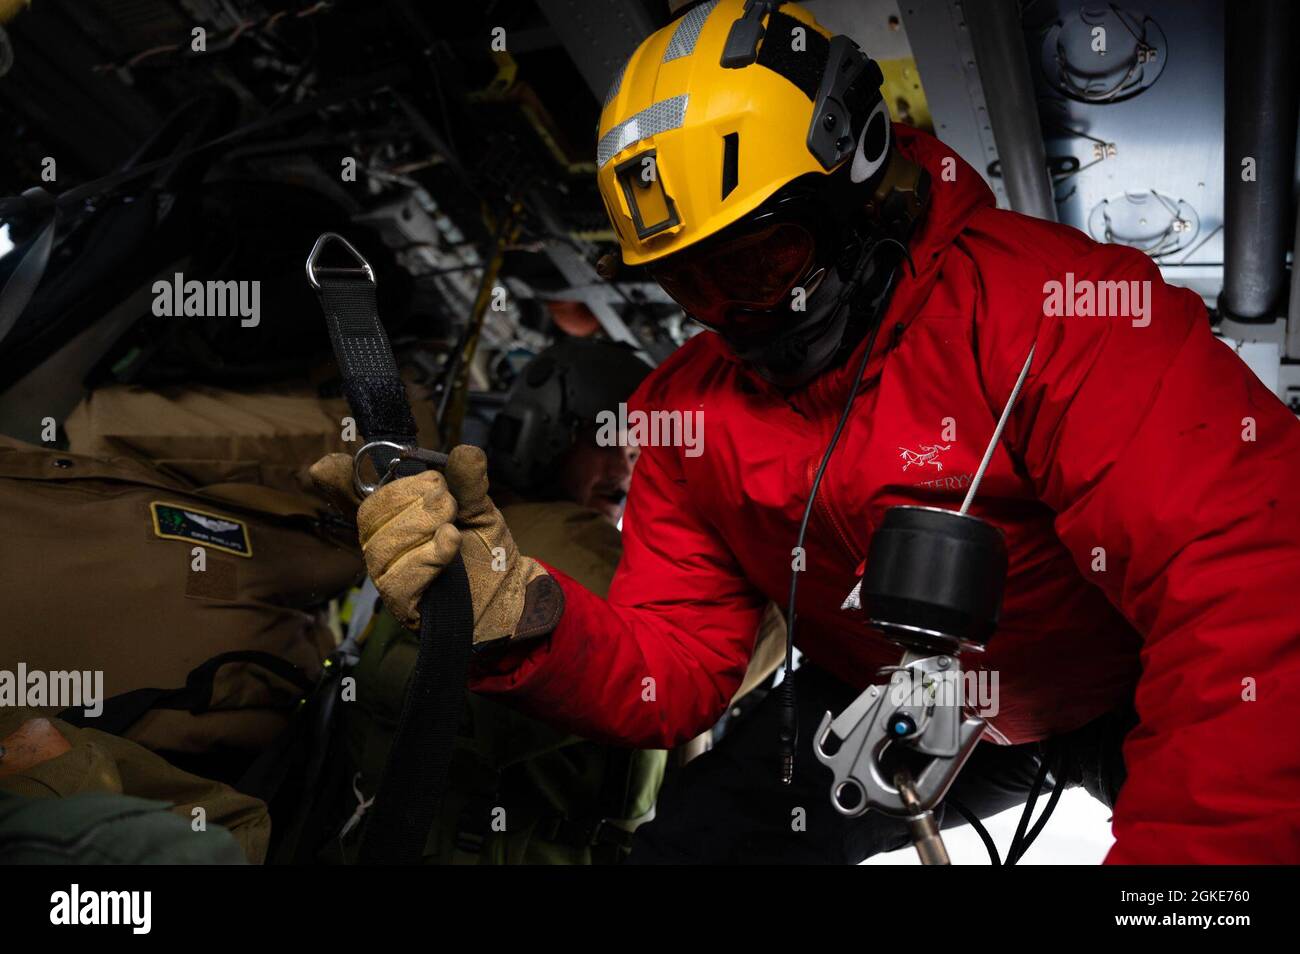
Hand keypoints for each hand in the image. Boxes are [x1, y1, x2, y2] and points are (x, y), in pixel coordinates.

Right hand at [310, 445, 562, 643]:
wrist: (510, 596)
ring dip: (422, 525)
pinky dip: (427, 555)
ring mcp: (390, 578)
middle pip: (369, 516)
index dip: (337, 482)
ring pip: (382, 546)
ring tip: (454, 523)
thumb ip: (468, 482)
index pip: (355, 499)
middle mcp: (383, 548)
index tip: (330, 464)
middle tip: (448, 499)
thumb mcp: (480, 509)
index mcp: (393, 520)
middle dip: (409, 498)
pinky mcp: (404, 607)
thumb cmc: (486, 552)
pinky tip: (450, 543)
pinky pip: (398, 579)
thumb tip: (466, 452)